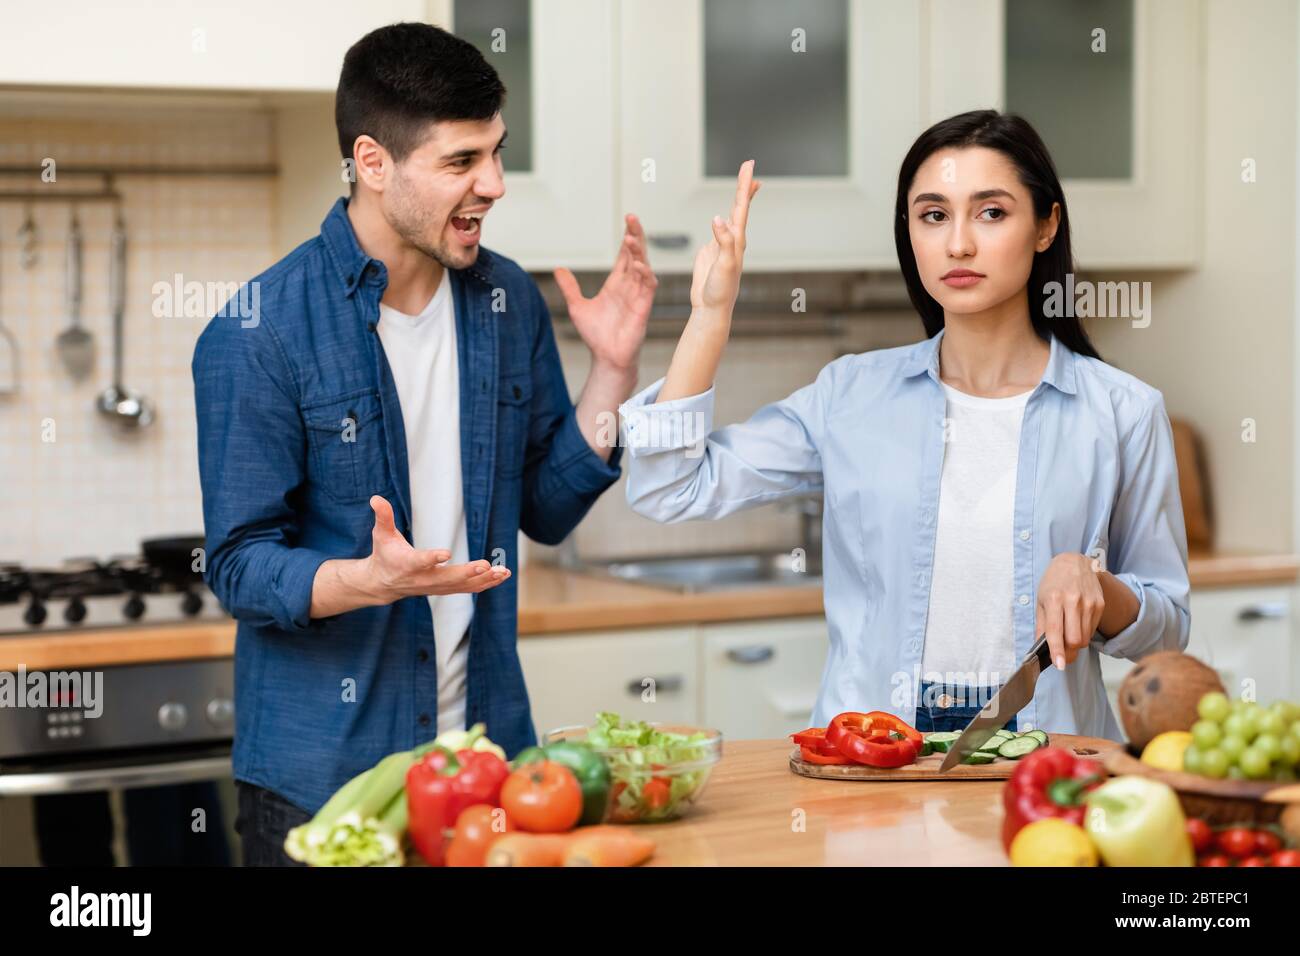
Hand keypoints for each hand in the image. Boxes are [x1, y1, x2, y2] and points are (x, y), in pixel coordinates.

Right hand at [362, 495, 509, 599]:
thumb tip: (376, 498)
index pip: (420, 561)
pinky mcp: (446, 589)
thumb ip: (383, 517)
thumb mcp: (381, 534)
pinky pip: (468, 588)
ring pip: (462, 586)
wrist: (383, 584)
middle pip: (448, 578)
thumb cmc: (385, 554)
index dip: (432, 558)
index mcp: (408, 564)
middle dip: (467, 572)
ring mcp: (436, 587)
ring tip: (502, 571)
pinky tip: (502, 576)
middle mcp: (423, 579)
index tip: (445, 553)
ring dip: (484, 579)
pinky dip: (486, 583)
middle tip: (486, 565)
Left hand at [554, 214, 655, 372]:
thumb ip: (570, 287)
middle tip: (632, 217)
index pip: (625, 255)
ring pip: (643, 267)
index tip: (627, 220)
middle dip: (636, 236)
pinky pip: (648, 287)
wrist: (606, 358)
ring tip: (632, 237)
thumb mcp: (577, 306)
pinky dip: (644, 275)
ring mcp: (638, 296)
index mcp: (616, 284)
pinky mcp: (643, 307)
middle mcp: (629, 286)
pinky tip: (638, 265)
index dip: (627, 237)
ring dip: (639, 252)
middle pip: (636, 255)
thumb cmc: (597, 335)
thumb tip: (559, 269)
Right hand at [690, 160, 760, 312]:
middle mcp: (732, 240)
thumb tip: (718, 218)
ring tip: (745, 186)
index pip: (741, 207)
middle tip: (749, 165)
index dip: (744, 185)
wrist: (711, 309)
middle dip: (744, 186)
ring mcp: (721, 245)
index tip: (749, 166)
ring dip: (738, 200)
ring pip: (731, 217)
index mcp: (737, 240)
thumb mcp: (724, 265)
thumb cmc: (720, 291)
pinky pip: (718, 231)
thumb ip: (724, 242)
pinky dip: (721, 220)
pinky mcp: (710, 252)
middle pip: (739, 207)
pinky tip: (722, 220)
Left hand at [1035, 552, 1105, 670]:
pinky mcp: (1100, 604)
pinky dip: (1083, 634)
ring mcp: (1089, 603)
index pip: (1056, 631)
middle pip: (1075, 640)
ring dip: (1075, 644)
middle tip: (1062, 655)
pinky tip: (1076, 624)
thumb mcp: (1041, 600)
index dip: (1057, 651)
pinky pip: (1092, 630)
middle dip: (1068, 652)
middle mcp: (1073, 600)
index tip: (1059, 665)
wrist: (1075, 563)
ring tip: (1067, 637)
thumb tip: (1041, 648)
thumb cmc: (1054, 582)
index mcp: (1054, 599)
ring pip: (1085, 638)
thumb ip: (1042, 626)